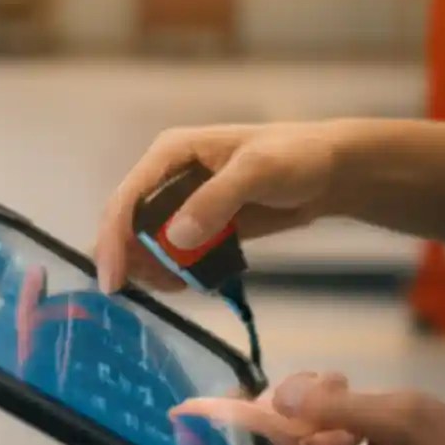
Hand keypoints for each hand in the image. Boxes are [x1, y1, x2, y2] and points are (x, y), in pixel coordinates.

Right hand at [95, 123, 340, 291]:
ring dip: (153, 269)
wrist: (331, 171)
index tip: (113, 281)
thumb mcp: (257, 171)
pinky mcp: (202, 224)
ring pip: (148, 243)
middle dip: (131, 259)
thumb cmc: (295, 158)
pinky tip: (188, 283)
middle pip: (129, 224)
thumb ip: (216, 200)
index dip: (113, 239)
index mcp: (170, 154)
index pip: (127, 198)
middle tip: (150, 290)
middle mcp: (168, 177)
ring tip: (176, 287)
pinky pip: (174, 253)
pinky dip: (174, 272)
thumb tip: (177, 238)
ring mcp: (184, 203)